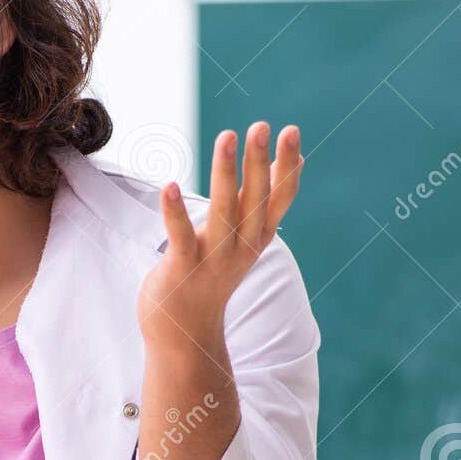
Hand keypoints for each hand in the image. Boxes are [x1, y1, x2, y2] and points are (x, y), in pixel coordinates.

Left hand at [138, 122, 302, 347]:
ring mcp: (214, 260)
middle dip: (258, 162)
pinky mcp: (182, 270)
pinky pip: (182, 237)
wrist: (186, 333)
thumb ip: (263, 201)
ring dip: (225, 174)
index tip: (291, 131)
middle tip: (261, 126)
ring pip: (224, 213)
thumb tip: (291, 161)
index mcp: (257, 237)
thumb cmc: (212, 274)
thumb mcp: (245, 237)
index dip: (287, 166)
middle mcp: (242, 247)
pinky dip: (175, 212)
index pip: (280, 198)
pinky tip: (169, 185)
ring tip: (227, 136)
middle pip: (255, 200)